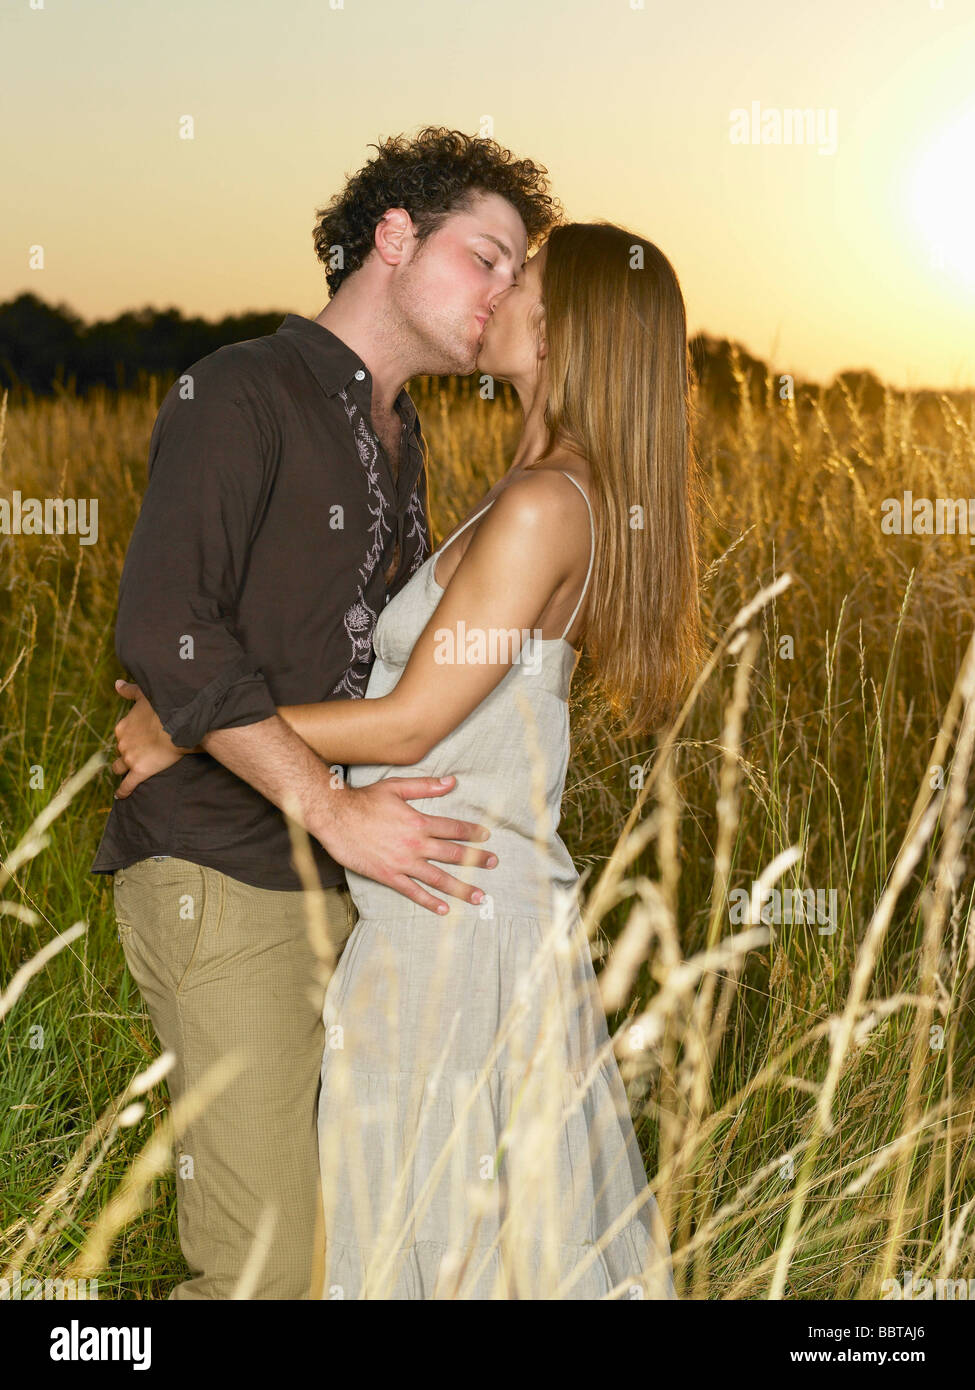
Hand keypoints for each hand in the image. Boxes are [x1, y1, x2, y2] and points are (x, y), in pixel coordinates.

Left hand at [111, 678, 197, 797]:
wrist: (180, 724)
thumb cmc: (165, 707)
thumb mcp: (145, 694)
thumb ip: (129, 690)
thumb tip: (117, 684)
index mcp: (123, 726)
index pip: (121, 736)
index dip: (129, 739)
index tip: (137, 740)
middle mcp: (123, 742)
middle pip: (119, 752)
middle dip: (126, 754)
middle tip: (138, 755)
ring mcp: (130, 758)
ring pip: (119, 768)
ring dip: (122, 770)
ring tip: (127, 774)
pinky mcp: (140, 771)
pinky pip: (127, 786)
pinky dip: (123, 791)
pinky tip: (120, 795)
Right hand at [315, 775, 498, 915]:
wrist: (335, 817)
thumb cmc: (364, 800)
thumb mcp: (396, 787)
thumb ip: (425, 786)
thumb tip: (452, 781)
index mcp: (419, 822)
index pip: (453, 828)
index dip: (472, 832)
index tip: (486, 836)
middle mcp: (415, 845)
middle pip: (453, 855)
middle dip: (476, 860)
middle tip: (493, 864)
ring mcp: (403, 863)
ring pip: (439, 878)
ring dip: (461, 888)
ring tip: (479, 896)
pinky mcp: (388, 876)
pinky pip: (413, 892)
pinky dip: (430, 902)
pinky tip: (443, 909)